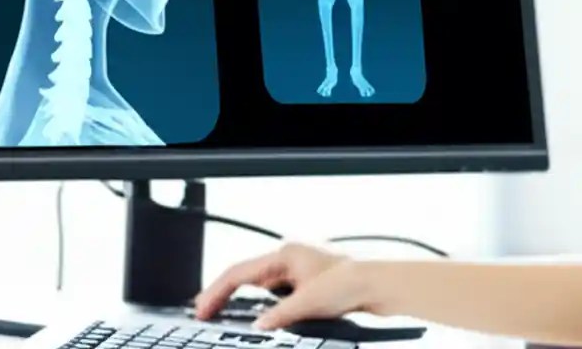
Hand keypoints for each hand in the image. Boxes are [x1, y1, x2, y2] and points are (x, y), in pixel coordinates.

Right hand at [194, 242, 370, 330]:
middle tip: (205, 313)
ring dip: (245, 301)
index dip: (216, 292)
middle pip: (247, 278)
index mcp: (286, 254)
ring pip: (262, 287)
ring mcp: (300, 270)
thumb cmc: (352, 282)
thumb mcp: (308, 303)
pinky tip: (262, 318)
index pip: (239, 272)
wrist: (380, 285)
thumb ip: (279, 316)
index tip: (202, 309)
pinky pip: (278, 294)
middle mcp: (291, 258)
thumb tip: (258, 325)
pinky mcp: (309, 283)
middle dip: (224, 295)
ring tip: (224, 316)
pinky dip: (265, 306)